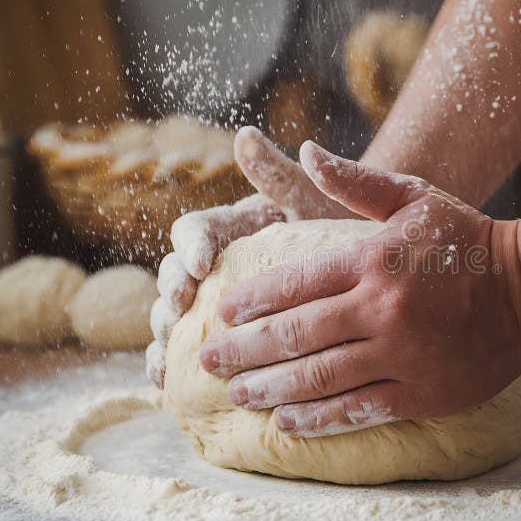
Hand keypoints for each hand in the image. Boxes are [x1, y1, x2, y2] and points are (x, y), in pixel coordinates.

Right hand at [146, 127, 351, 387]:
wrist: (356, 268)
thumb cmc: (334, 228)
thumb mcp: (313, 202)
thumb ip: (279, 176)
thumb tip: (245, 136)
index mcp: (230, 228)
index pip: (195, 230)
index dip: (190, 246)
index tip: (201, 264)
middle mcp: (215, 263)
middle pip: (174, 274)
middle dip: (170, 292)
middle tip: (180, 309)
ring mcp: (214, 300)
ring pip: (173, 314)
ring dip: (164, 332)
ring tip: (166, 354)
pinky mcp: (221, 334)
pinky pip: (185, 350)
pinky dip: (170, 365)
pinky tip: (166, 384)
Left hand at [198, 141, 520, 435]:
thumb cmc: (466, 240)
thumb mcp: (413, 197)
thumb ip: (355, 182)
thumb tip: (305, 150)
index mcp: (373, 261)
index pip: (295, 283)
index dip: (252, 300)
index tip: (221, 313)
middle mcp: (381, 309)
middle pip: (297, 335)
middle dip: (244, 350)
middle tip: (208, 361)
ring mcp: (402, 355)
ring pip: (320, 378)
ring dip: (271, 389)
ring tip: (236, 395)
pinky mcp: (422, 392)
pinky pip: (360, 410)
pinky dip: (320, 419)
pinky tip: (288, 423)